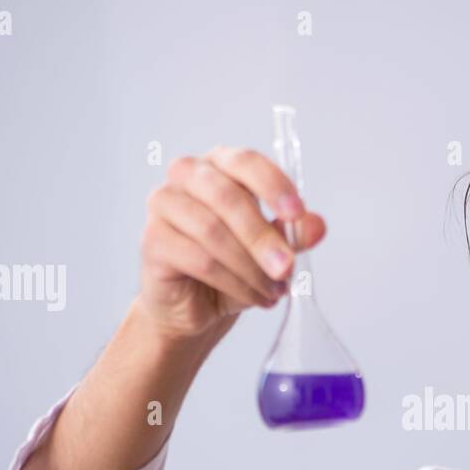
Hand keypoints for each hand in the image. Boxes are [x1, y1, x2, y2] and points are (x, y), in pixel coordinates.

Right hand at [135, 146, 327, 339]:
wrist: (196, 307)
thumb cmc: (232, 268)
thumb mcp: (271, 251)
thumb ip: (293, 235)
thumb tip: (317, 226)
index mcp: (219, 166)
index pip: (245, 162)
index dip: (273, 185)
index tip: (297, 214)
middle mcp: (187, 176)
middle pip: (227, 197)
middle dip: (262, 237)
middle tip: (286, 268)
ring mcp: (164, 205)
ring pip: (213, 231)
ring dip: (250, 267)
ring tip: (273, 291)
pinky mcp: (152, 241)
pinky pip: (199, 260)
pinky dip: (233, 282)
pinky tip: (253, 297)